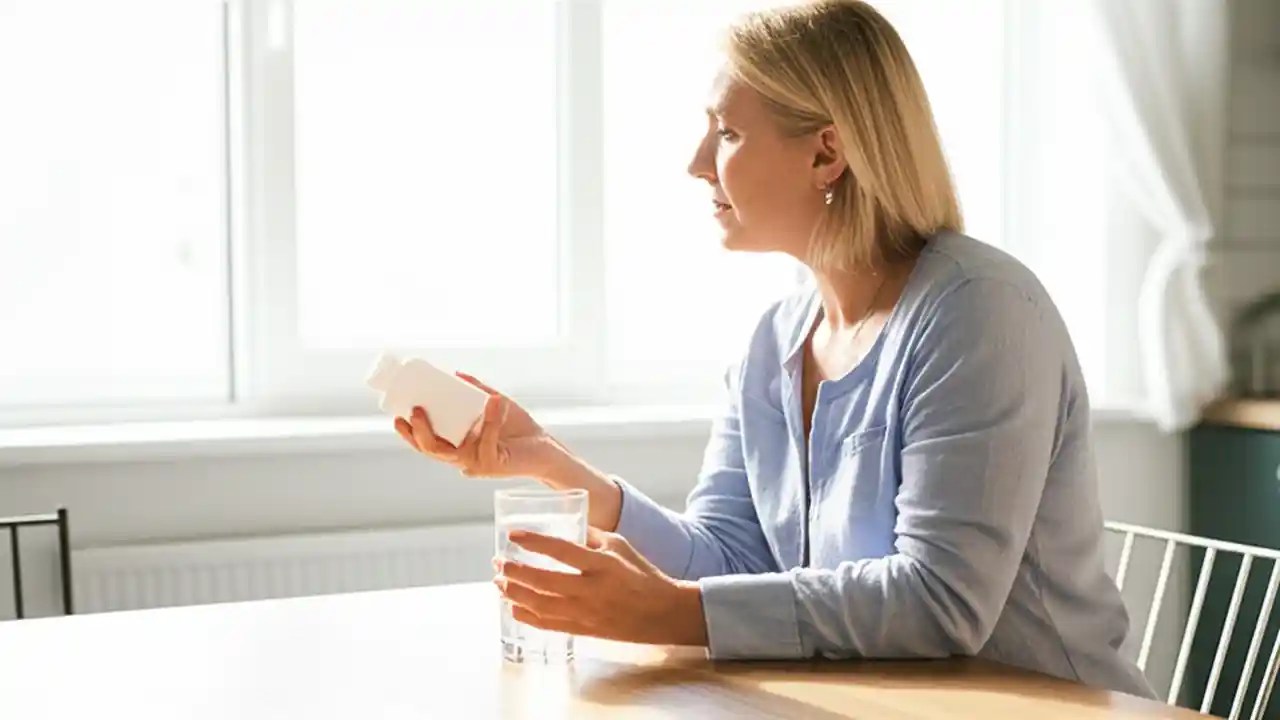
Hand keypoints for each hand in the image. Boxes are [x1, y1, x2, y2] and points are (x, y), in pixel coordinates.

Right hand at [394, 373, 553, 478]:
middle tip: (412, 411)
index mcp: (458, 447)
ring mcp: (477, 464)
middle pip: (432, 451)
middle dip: (417, 433)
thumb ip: (476, 392)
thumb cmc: (518, 429)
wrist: (547, 446)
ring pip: (450, 453)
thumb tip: (455, 374)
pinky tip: (493, 401)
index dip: (410, 434)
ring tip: (428, 409)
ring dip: (438, 430)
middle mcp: (464, 459)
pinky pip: (486, 440)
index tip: (396, 416)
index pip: (427, 444)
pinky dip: (490, 419)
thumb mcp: (493, 405)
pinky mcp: (494, 464)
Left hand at [493, 527, 708, 646]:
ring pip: (540, 605)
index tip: (513, 534)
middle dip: (515, 570)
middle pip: (543, 581)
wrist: (661, 613)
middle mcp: (591, 590)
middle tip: (498, 561)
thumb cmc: (641, 575)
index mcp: (602, 564)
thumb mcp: (620, 546)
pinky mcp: (583, 630)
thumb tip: (565, 527)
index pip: (560, 550)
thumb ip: (591, 536)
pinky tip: (513, 607)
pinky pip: (548, 625)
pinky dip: (527, 616)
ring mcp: (585, 613)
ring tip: (500, 582)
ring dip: (515, 594)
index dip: (533, 541)